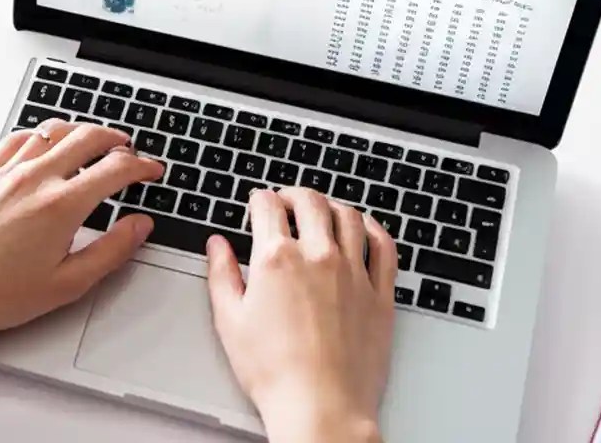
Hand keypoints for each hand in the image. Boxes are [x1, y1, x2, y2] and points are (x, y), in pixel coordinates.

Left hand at [0, 120, 162, 348]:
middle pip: (87, 138)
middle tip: (129, 149)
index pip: (115, 169)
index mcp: (61, 205)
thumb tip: (138, 227)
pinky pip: (16, 139)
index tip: (151, 170)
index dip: (142, 166)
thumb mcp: (66, 284)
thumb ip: (111, 251)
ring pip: (52, 131)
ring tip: (91, 140)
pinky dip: (39, 134)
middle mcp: (34, 179)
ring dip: (79, 131)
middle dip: (116, 139)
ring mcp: (4, 172)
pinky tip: (42, 142)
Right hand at [206, 187, 396, 442]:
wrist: (320, 406)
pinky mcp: (380, 294)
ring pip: (348, 216)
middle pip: (310, 201)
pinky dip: (373, 228)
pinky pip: (383, 246)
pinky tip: (364, 228)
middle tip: (287, 199)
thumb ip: (221, 274)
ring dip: (332, 205)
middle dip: (294, 193)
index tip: (258, 202)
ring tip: (323, 210)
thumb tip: (217, 246)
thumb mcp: (229, 321)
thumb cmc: (275, 372)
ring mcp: (353, 273)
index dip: (259, 198)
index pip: (267, 206)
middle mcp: (318, 257)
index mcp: (276, 259)